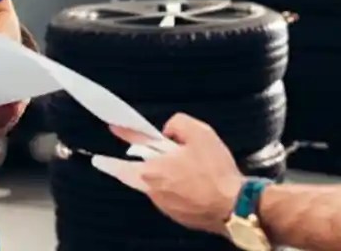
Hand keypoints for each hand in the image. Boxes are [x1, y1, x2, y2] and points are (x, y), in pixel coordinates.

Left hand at [111, 114, 245, 235]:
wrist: (235, 206)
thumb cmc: (216, 172)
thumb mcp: (200, 133)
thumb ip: (177, 124)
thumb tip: (169, 132)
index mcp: (151, 171)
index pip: (124, 157)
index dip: (117, 143)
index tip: (106, 141)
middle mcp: (152, 191)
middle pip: (141, 171)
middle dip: (149, 160)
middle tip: (166, 153)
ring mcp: (164, 206)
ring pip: (158, 183)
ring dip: (168, 174)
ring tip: (194, 168)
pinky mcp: (177, 216)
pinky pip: (172, 196)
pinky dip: (180, 187)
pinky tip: (199, 182)